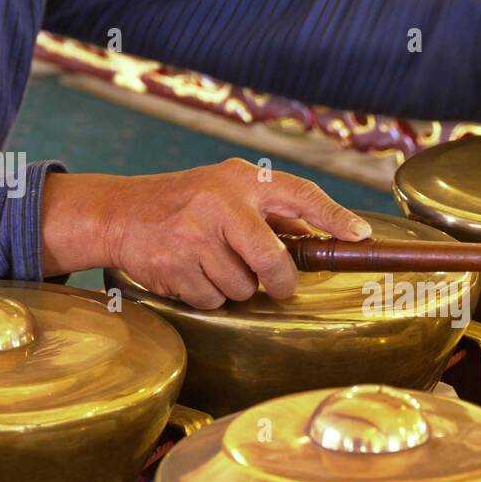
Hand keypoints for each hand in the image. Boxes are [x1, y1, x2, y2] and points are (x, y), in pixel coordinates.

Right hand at [42, 159, 370, 307]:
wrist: (120, 214)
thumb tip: (322, 237)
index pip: (300, 195)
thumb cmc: (186, 202)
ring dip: (234, 286)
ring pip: (242, 288)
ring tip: (213, 264)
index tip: (360, 237)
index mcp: (241, 181)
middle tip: (277, 285)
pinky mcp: (176, 266)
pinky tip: (192, 273)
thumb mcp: (228, 191)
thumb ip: (273, 212)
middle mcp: (220, 205)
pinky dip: (208, 295)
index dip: (334, 217)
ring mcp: (195, 237)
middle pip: (272, 261)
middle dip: (279, 281)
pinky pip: (213, 300)